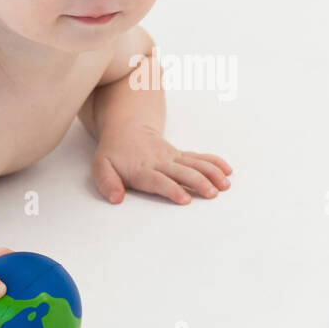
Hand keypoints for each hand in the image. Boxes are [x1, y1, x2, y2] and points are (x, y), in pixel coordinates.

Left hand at [91, 124, 232, 204]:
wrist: (127, 129)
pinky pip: (200, 158)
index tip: (184, 199)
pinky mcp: (181, 155)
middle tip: (212, 193)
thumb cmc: (114, 153)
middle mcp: (161, 162)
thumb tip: (116, 198)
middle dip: (198, 182)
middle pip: (182, 172)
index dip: (172, 189)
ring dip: (211, 173)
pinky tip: (227, 171)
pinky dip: (214, 163)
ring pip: (195, 164)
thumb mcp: (101, 167)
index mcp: (142, 169)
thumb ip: (107, 183)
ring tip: (225, 185)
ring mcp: (173, 157)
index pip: (159, 180)